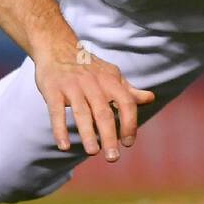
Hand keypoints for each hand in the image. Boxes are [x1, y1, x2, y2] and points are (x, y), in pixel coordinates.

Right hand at [33, 45, 155, 161]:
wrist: (57, 46)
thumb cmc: (88, 67)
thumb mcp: (111, 75)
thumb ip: (128, 90)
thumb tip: (150, 98)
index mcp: (110, 80)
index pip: (126, 103)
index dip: (129, 124)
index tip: (128, 142)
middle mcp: (93, 83)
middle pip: (103, 113)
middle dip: (109, 136)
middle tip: (113, 157)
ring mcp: (72, 86)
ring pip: (81, 113)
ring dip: (87, 134)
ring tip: (93, 152)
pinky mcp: (53, 90)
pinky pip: (56, 112)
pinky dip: (60, 129)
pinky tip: (64, 146)